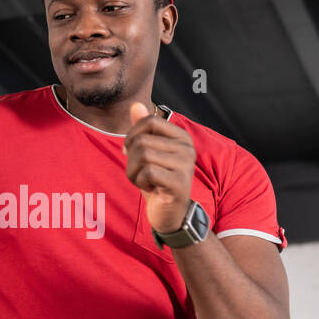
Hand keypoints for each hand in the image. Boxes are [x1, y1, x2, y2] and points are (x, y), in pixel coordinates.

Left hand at [123, 102, 194, 232]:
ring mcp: (185, 165)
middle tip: (140, 173)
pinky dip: (140, 181)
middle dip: (131, 159)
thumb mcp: (148, 153)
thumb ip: (143, 129)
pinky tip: (150, 188)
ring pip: (142, 155)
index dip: (133, 135)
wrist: (171, 213)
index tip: (131, 151)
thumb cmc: (158, 181)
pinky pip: (148, 172)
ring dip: (134, 171)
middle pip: (142, 140)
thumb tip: (136, 105)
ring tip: (144, 180)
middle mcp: (187, 147)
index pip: (150, 121)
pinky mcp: (180, 182)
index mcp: (181, 137)